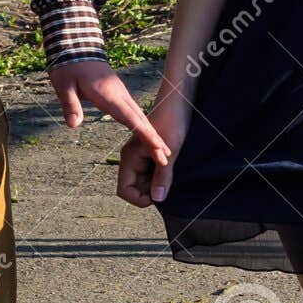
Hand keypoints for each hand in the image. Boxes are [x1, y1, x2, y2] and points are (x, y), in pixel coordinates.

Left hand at [47, 59, 170, 167]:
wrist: (76, 46)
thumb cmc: (69, 67)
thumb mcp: (64, 85)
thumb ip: (70, 105)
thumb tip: (73, 125)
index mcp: (108, 95)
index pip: (131, 118)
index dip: (145, 134)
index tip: (158, 147)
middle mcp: (120, 95)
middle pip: (141, 120)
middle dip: (154, 139)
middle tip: (166, 158)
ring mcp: (121, 94)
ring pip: (140, 116)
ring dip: (152, 133)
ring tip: (162, 151)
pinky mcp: (119, 95)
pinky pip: (134, 113)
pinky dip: (143, 126)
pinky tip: (148, 135)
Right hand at [117, 90, 191, 206]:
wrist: (177, 103)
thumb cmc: (172, 122)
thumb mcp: (171, 153)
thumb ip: (163, 177)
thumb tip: (157, 199)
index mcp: (128, 158)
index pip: (124, 190)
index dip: (139, 199)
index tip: (157, 195)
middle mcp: (130, 160)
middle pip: (134, 189)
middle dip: (150, 192)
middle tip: (168, 182)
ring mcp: (139, 159)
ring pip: (144, 184)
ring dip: (156, 185)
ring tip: (170, 173)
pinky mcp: (148, 157)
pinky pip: (151, 175)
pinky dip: (160, 178)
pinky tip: (171, 169)